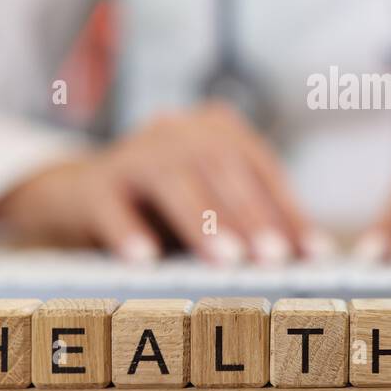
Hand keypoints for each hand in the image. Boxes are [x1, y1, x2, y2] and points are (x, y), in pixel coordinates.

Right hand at [0, 103, 328, 263]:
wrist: (77, 199)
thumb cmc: (164, 211)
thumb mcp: (212, 209)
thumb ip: (253, 223)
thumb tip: (311, 257)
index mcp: (215, 130)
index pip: (260, 169)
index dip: (288, 210)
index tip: (313, 253)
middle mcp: (177, 132)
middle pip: (220, 168)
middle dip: (251, 215)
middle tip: (273, 257)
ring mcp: (132, 154)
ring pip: (171, 180)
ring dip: (202, 221)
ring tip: (226, 260)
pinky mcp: (92, 185)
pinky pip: (111, 205)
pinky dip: (128, 231)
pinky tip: (145, 260)